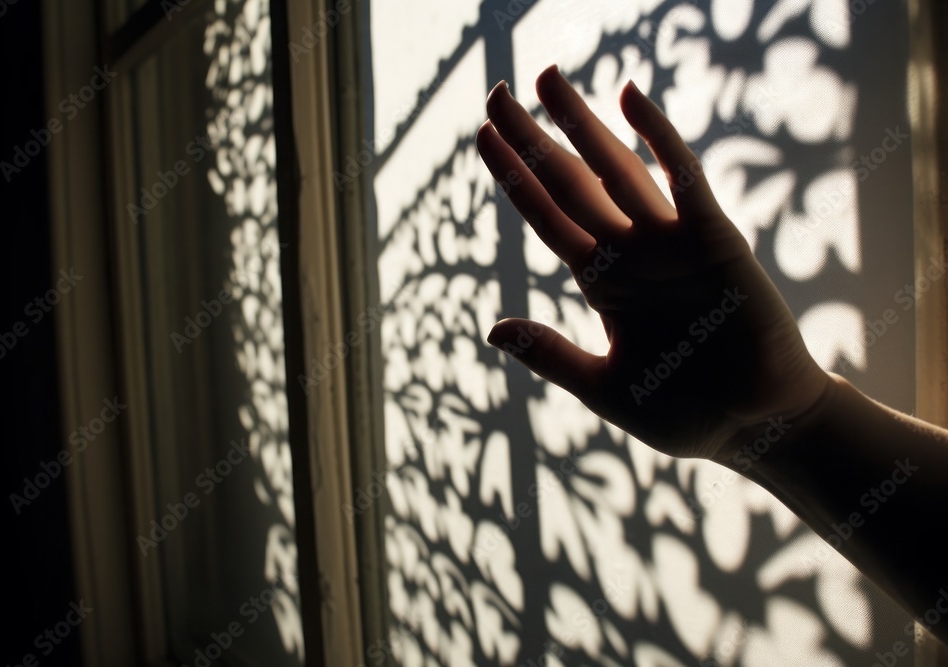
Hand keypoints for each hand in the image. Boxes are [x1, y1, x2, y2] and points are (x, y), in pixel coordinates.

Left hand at [476, 65, 833, 462]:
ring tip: (548, 80)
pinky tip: (629, 97)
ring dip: (583, 123)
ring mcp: (671, 242)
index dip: (514, 177)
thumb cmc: (682, 413)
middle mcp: (630, 251)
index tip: (481, 137)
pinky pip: (683, 179)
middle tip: (497, 92)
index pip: (545, 216)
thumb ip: (551, 355)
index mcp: (601, 281)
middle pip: (570, 182)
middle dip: (534, 138)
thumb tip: (492, 328)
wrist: (754, 428)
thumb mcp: (604, 386)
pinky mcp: (715, 240)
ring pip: (617, 169)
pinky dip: (659, 138)